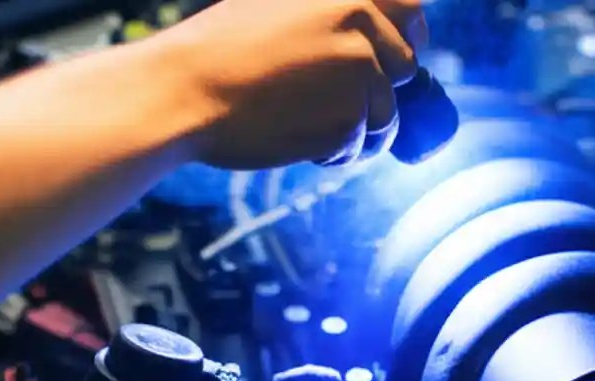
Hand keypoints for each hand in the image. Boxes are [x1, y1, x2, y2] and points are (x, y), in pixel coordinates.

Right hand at [156, 0, 428, 168]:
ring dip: (354, 128)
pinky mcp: (349, 120)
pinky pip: (359, 146)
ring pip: (386, 114)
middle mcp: (361, 22)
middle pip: (404, 66)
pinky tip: (292, 138)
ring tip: (300, 122)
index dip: (407, 37)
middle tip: (333, 102)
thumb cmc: (217, 51)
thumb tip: (375, 36)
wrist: (182, 91)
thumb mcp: (275, 6)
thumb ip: (329, 15)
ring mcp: (359, 72)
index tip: (393, 59)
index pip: (411, 9)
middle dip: (379, 89)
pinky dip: (333, 152)